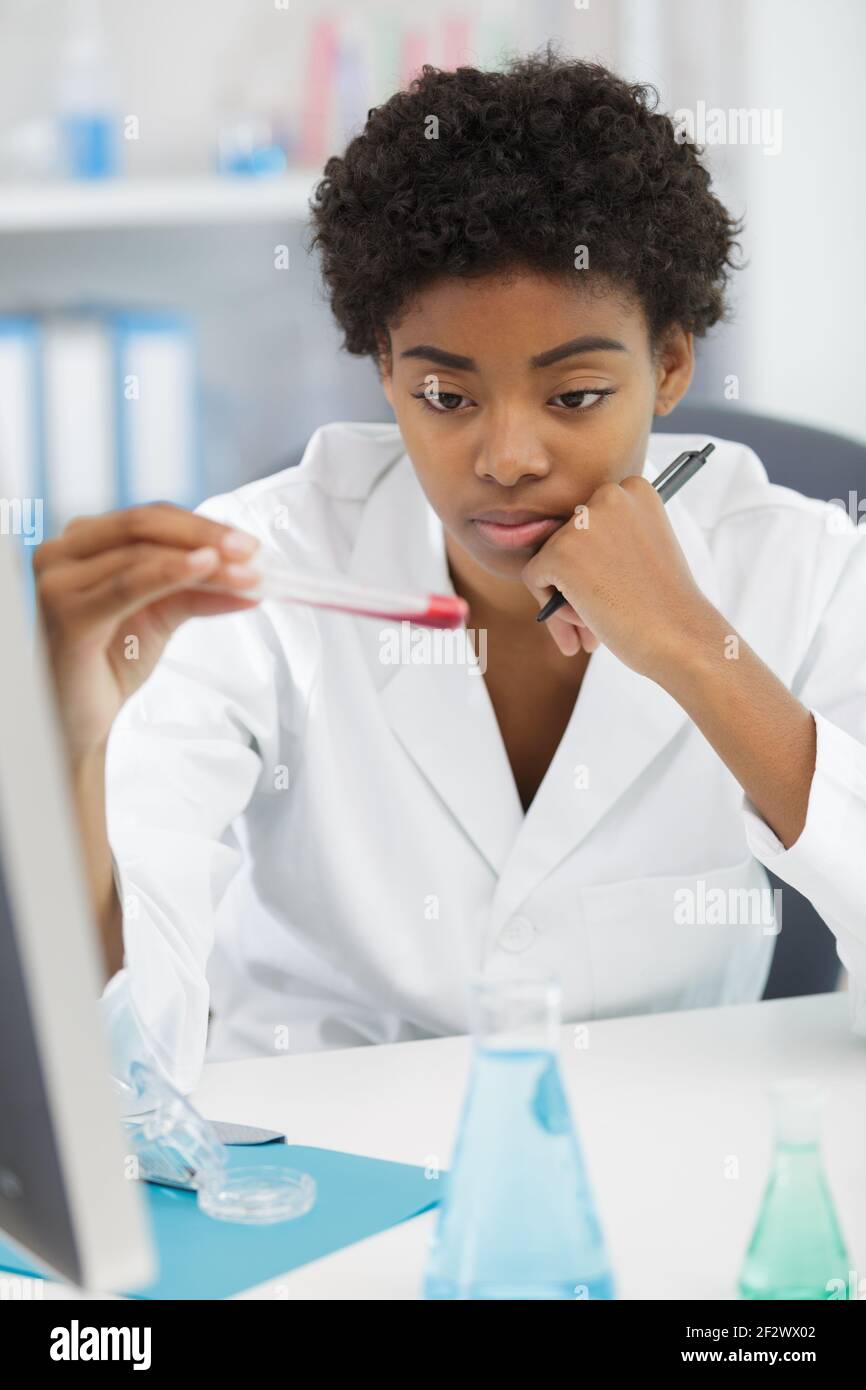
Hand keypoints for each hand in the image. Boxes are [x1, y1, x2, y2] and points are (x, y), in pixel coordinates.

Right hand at [34, 503, 262, 760]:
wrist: (77, 721)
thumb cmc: (110, 664)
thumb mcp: (163, 616)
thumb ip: (199, 591)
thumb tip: (253, 578)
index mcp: (82, 543)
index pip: (150, 518)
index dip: (202, 525)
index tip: (250, 543)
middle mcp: (62, 552)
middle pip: (144, 525)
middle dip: (205, 536)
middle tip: (252, 551)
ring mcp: (58, 580)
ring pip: (142, 554)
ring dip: (203, 562)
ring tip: (247, 574)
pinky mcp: (67, 613)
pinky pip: (129, 584)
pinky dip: (172, 573)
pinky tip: (207, 568)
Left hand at [521, 475, 715, 681]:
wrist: (680, 636)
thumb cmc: (666, 603)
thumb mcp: (643, 551)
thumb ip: (609, 537)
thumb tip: (564, 547)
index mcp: (635, 488)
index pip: (590, 518)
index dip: (596, 557)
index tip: (614, 581)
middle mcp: (609, 494)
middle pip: (566, 535)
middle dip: (576, 576)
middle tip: (600, 610)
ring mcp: (583, 522)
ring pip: (548, 559)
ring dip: (565, 594)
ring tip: (597, 621)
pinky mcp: (560, 551)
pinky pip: (534, 578)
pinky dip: (548, 605)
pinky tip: (585, 619)